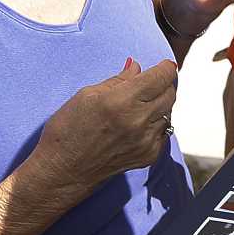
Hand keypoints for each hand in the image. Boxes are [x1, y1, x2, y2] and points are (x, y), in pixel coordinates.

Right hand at [33, 57, 177, 191]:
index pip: (161, 77)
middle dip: (164, 83)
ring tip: (140, 104)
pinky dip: (156, 124)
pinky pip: (163, 132)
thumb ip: (117, 80)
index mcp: (122, 101)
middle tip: (152, 81)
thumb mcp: (86, 95)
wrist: (63, 170)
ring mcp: (146, 141)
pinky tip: (137, 123)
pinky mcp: (148, 156)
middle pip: (170, 94)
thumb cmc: (67, 130)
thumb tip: (137, 67)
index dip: (165, 67)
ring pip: (168, 113)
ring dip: (159, 104)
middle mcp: (138, 121)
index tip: (165, 64)